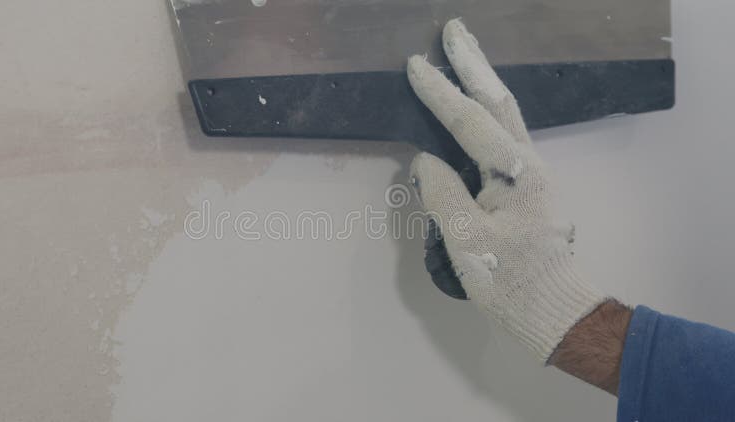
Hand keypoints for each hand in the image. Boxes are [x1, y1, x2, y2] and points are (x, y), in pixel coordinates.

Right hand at [408, 19, 607, 361]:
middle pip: (498, 103)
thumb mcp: (467, 239)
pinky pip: (504, 137)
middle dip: (474, 65)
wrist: (554, 311)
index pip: (470, 122)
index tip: (416, 64)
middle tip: (454, 30)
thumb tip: (426, 162)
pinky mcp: (527, 189)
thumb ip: (443, 193)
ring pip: (505, 116)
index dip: (441, 93)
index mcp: (517, 173)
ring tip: (464, 55)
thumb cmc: (511, 279)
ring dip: (483, 82)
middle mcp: (530, 164)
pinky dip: (487, 111)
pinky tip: (478, 108)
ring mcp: (532, 175)